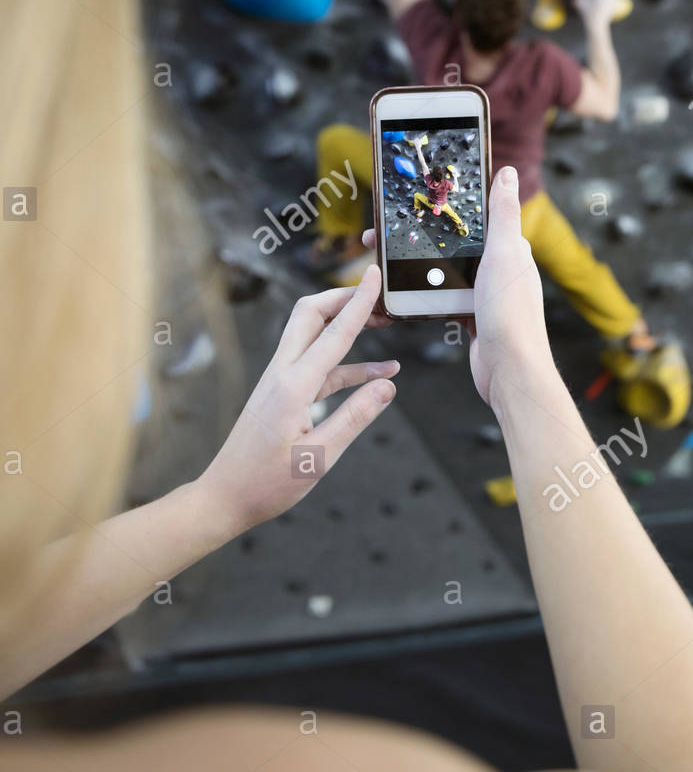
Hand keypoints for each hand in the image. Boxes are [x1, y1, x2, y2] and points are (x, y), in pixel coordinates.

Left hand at [201, 266, 397, 531]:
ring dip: (348, 327)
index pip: (334, 332)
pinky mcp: (283, 393)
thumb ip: (355, 418)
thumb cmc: (266, 484)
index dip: (359, 301)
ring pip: (314, 335)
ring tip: (386, 326)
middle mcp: (283, 373)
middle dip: (346, 296)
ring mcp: (280, 381)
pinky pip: (319, 367)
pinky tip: (379, 376)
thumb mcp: (319, 458)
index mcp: (293, 386)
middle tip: (379, 295)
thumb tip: (389, 386)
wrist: (224, 497)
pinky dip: (348, 365)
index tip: (376, 275)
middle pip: (312, 313)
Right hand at [361, 167, 554, 411]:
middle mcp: (497, 269)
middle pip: (450, 243)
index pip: (473, 217)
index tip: (411, 201)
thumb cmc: (512, 314)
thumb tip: (508, 172)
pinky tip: (399, 292)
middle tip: (381, 235)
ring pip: (442, 270)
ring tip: (382, 262)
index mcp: (508, 249)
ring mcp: (483, 294)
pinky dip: (420, 293)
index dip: (441, 207)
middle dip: (416, 236)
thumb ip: (504, 213)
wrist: (510, 371)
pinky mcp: (470, 317)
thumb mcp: (505, 254)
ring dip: (413, 265)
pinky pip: (440, 297)